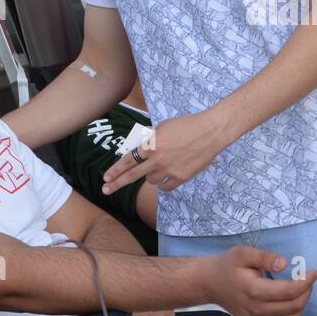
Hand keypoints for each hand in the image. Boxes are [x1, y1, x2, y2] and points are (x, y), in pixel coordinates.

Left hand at [102, 111, 232, 194]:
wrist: (210, 131)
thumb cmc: (186, 125)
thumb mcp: (162, 128)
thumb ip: (149, 141)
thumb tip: (139, 153)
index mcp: (152, 144)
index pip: (128, 160)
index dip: (115, 169)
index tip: (106, 177)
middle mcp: (158, 158)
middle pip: (133, 175)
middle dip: (117, 183)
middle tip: (105, 190)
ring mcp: (170, 169)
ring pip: (150, 181)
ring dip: (150, 176)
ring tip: (161, 165)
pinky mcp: (181, 177)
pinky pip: (165, 187)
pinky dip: (164, 183)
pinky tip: (167, 175)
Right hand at [205, 246, 316, 315]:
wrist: (210, 284)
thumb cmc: (228, 266)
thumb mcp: (243, 253)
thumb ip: (265, 257)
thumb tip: (285, 263)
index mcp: (255, 291)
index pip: (290, 292)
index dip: (306, 282)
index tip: (314, 272)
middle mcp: (257, 310)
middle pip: (295, 306)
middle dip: (307, 291)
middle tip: (307, 277)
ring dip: (302, 302)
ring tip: (301, 287)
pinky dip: (292, 313)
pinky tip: (289, 299)